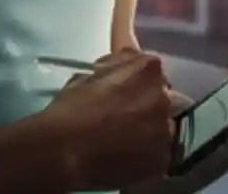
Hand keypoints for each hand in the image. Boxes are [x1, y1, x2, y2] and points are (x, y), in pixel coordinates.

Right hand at [37, 49, 176, 190]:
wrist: (62, 150)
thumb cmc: (70, 109)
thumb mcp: (90, 75)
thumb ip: (116, 68)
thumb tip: (123, 70)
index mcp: (148, 69)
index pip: (151, 71)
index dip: (136, 83)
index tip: (123, 93)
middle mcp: (163, 96)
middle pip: (161, 99)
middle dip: (146, 106)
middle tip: (122, 119)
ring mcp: (165, 129)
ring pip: (161, 128)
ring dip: (147, 132)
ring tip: (123, 143)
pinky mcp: (162, 159)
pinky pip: (157, 155)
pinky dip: (145, 157)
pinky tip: (125, 159)